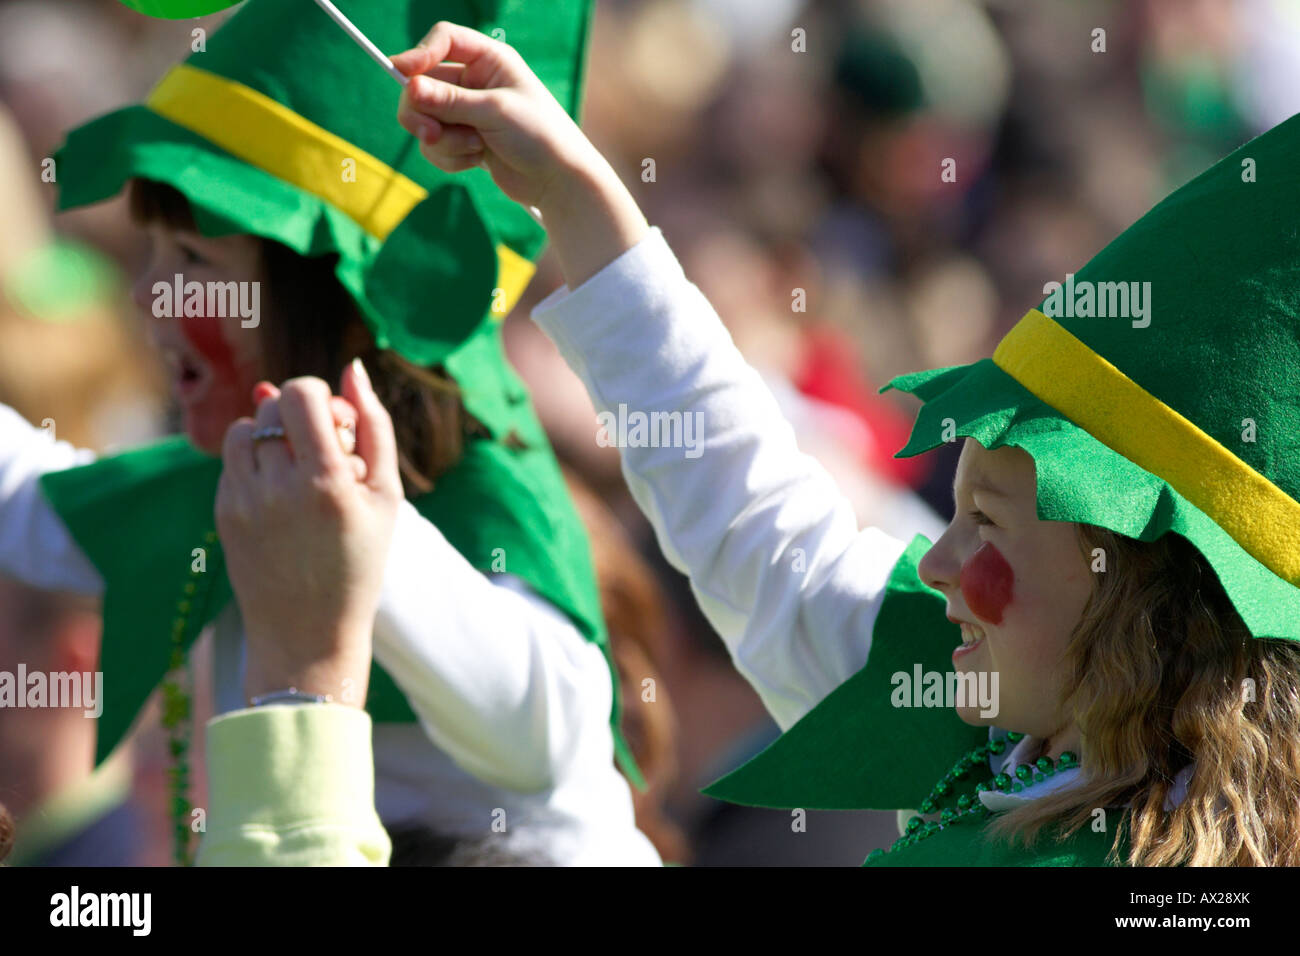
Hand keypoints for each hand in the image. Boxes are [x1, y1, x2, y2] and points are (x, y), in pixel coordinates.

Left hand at [216, 359, 402, 706]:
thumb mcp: (387, 498)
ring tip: (297, 470)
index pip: (301, 393)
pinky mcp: (223, 512)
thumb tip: (353, 368)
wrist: (308, 632)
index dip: (319, 395)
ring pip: (245, 428)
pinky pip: (232, 460)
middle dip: (298, 416)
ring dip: (271, 435)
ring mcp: (244, 501)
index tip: (335, 422)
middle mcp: (279, 488)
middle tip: (321, 450)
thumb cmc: (361, 562)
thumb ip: (374, 428)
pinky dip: (255, 464)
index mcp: (327, 483)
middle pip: (273, 405)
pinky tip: (279, 497)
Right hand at [393, 21, 647, 286]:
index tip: (401, 72)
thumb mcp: (495, 112)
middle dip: (422, 111)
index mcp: (490, 60)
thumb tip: (409, 88)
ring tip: (474, 149)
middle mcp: (475, 82)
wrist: (558, 182)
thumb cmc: (539, 136)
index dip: (420, 54)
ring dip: (442, 140)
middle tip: (429, 134)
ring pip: (425, 119)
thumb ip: (450, 102)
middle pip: (422, 84)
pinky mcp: (463, 141)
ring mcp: (467, 113)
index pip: (444, 40)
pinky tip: (476, 162)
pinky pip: (435, 145)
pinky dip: (449, 157)